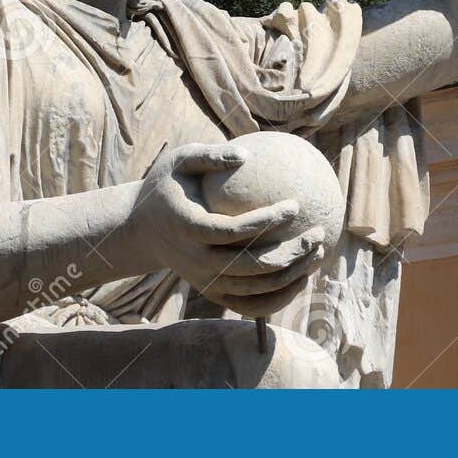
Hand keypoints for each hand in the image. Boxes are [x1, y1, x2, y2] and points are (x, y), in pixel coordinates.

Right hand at [131, 143, 323, 316]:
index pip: (233, 232)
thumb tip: (247, 153)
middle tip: (317, 234)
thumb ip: (210, 155)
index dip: (266, 222)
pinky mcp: (211, 293)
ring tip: (318, 252)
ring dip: (291, 275)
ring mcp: (204, 281)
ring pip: (255, 290)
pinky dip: (279, 296)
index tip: (295, 205)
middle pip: (251, 267)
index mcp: (189, 229)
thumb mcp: (179, 160)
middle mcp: (196, 261)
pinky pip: (250, 305)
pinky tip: (303, 275)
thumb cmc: (167, 186)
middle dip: (290, 254)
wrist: (140, 229)